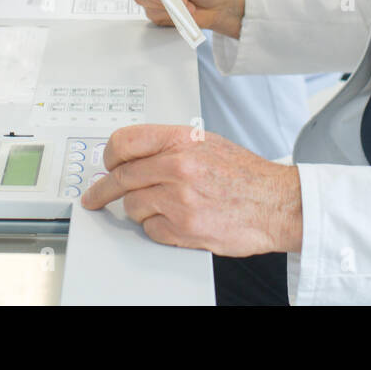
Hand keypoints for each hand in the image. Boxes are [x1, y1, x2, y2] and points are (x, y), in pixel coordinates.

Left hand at [80, 124, 303, 256]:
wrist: (276, 203)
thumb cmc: (245, 175)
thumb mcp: (206, 144)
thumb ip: (169, 146)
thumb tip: (135, 157)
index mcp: (181, 140)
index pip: (124, 142)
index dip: (109, 156)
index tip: (104, 166)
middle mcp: (178, 166)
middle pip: (121, 178)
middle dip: (103, 191)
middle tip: (95, 197)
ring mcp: (179, 198)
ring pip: (133, 206)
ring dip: (140, 209)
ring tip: (164, 206)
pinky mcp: (184, 227)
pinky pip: (150, 229)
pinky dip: (157, 228)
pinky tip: (176, 220)